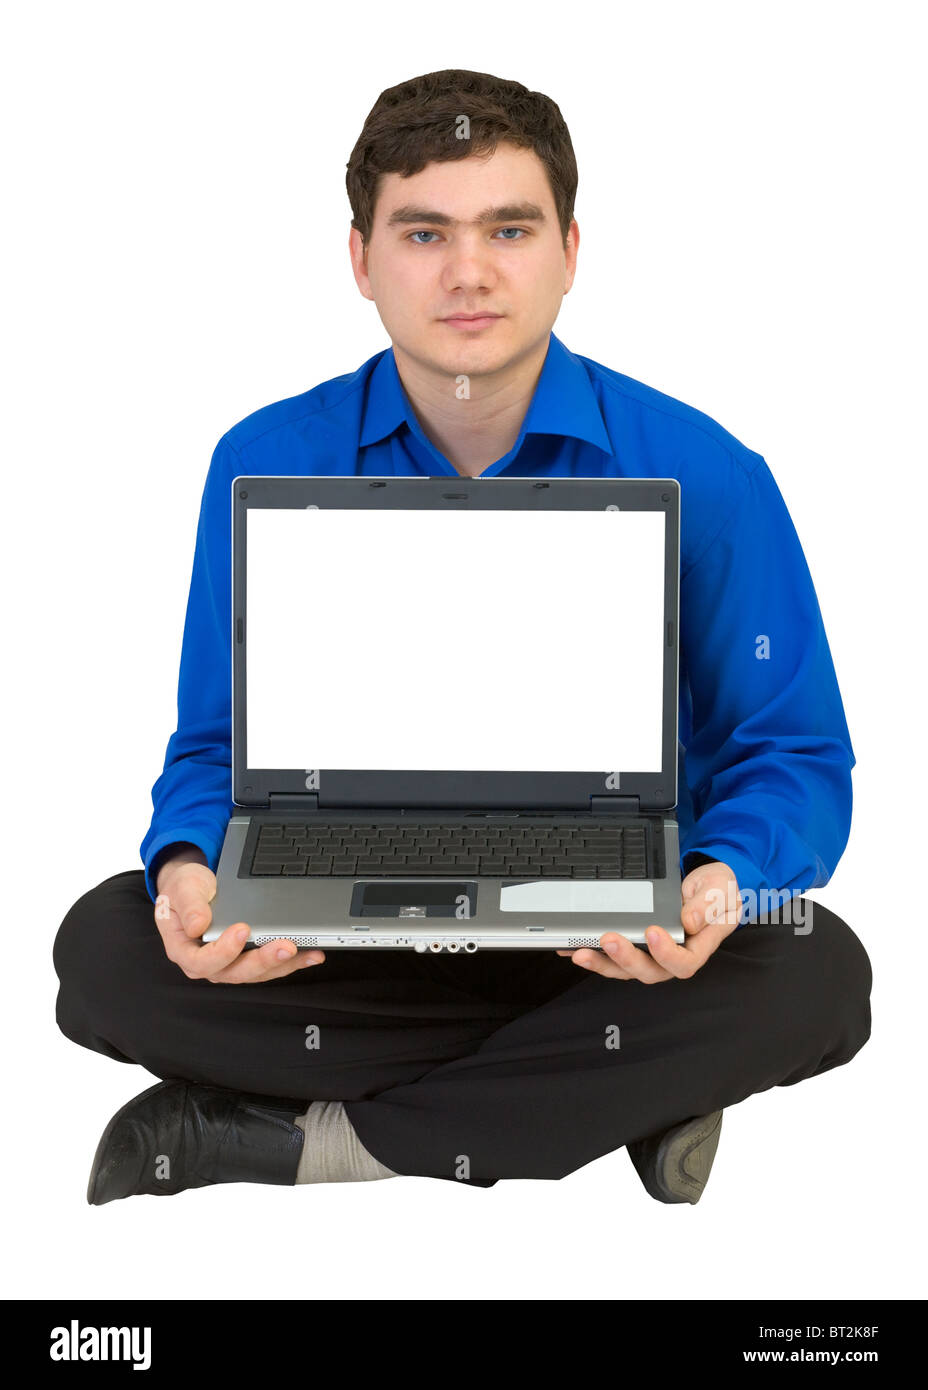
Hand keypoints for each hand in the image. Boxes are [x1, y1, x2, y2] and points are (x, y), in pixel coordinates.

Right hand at [153, 854, 325, 982]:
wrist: (193, 890)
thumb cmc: (185, 891)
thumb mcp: (182, 889)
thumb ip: (190, 907)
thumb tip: (197, 926)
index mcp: (184, 950)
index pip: (202, 961)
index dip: (224, 951)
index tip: (242, 930)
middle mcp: (207, 963)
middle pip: (235, 972)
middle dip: (263, 960)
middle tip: (286, 946)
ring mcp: (228, 964)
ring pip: (256, 973)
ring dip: (283, 964)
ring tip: (307, 951)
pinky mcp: (246, 959)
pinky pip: (268, 966)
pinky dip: (291, 961)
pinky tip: (310, 954)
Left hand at [556, 860, 740, 982]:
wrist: (708, 885)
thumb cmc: (717, 891)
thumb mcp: (720, 890)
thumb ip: (707, 905)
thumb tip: (690, 921)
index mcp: (698, 947)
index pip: (683, 962)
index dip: (667, 954)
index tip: (653, 933)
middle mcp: (673, 956)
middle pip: (650, 971)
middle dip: (626, 958)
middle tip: (609, 939)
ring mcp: (652, 954)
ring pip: (626, 969)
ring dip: (602, 962)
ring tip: (581, 951)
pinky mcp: (636, 946)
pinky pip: (613, 957)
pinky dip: (592, 953)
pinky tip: (572, 947)